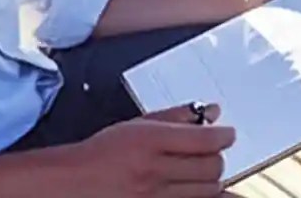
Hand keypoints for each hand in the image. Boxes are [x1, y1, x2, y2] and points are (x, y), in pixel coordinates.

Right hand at [57, 103, 234, 196]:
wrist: (73, 183)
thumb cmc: (103, 153)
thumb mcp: (138, 124)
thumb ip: (178, 116)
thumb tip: (212, 111)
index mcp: (150, 141)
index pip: (205, 139)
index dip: (224, 135)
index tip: (226, 134)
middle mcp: (154, 170)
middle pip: (212, 166)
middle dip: (217, 157)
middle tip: (210, 152)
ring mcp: (155, 196)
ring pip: (208, 190)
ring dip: (211, 179)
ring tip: (198, 171)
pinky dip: (204, 196)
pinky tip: (202, 189)